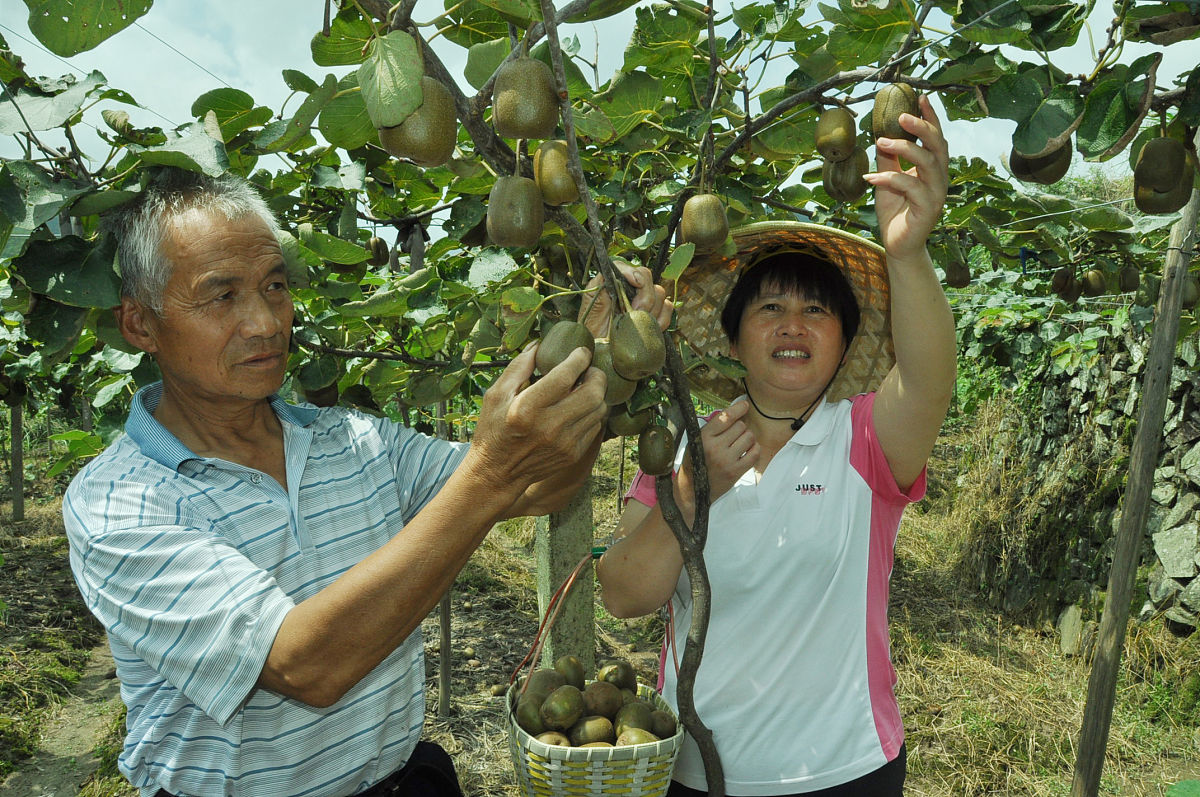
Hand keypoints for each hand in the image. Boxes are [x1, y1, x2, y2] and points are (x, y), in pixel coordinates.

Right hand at [468, 343, 606, 496]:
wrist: (498, 473)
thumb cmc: (494, 429)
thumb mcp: (496, 394)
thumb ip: (519, 367)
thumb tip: (539, 344)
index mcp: (527, 408)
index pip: (565, 376)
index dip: (579, 358)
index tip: (581, 352)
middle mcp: (549, 426)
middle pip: (593, 393)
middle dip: (596, 375)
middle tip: (588, 369)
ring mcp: (565, 443)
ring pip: (599, 409)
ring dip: (597, 393)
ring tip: (585, 387)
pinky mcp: (573, 454)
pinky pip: (595, 426)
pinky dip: (592, 413)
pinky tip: (579, 408)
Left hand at [578, 260, 672, 338]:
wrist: (599, 345)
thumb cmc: (592, 321)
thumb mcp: (591, 297)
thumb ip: (602, 280)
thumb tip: (618, 273)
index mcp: (618, 278)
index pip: (633, 268)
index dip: (636, 274)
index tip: (636, 284)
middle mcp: (633, 286)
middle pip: (649, 279)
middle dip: (644, 297)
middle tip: (634, 312)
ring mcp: (645, 299)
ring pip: (660, 293)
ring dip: (652, 309)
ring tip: (638, 322)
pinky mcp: (655, 313)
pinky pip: (667, 308)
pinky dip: (662, 318)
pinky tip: (651, 327)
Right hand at [677, 400, 757, 510]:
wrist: (692, 489)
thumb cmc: (695, 461)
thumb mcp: (697, 441)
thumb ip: (713, 428)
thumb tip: (736, 411)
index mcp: (703, 437)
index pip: (725, 417)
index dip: (738, 408)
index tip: (745, 405)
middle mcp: (714, 447)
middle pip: (740, 426)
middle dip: (740, 429)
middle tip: (733, 437)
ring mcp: (726, 460)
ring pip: (749, 437)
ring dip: (747, 439)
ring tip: (739, 445)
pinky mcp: (736, 472)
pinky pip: (755, 452)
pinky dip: (754, 449)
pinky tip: (747, 451)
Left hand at [865, 93, 949, 263]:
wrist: (898, 245)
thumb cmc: (896, 212)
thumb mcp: (886, 181)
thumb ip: (887, 160)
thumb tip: (879, 136)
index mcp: (932, 168)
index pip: (935, 138)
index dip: (931, 118)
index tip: (921, 98)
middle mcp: (939, 178)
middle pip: (938, 146)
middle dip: (922, 127)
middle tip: (902, 116)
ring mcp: (936, 193)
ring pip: (928, 163)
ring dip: (904, 149)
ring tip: (881, 141)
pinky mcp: (928, 208)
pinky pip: (911, 187)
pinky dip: (890, 179)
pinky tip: (870, 179)